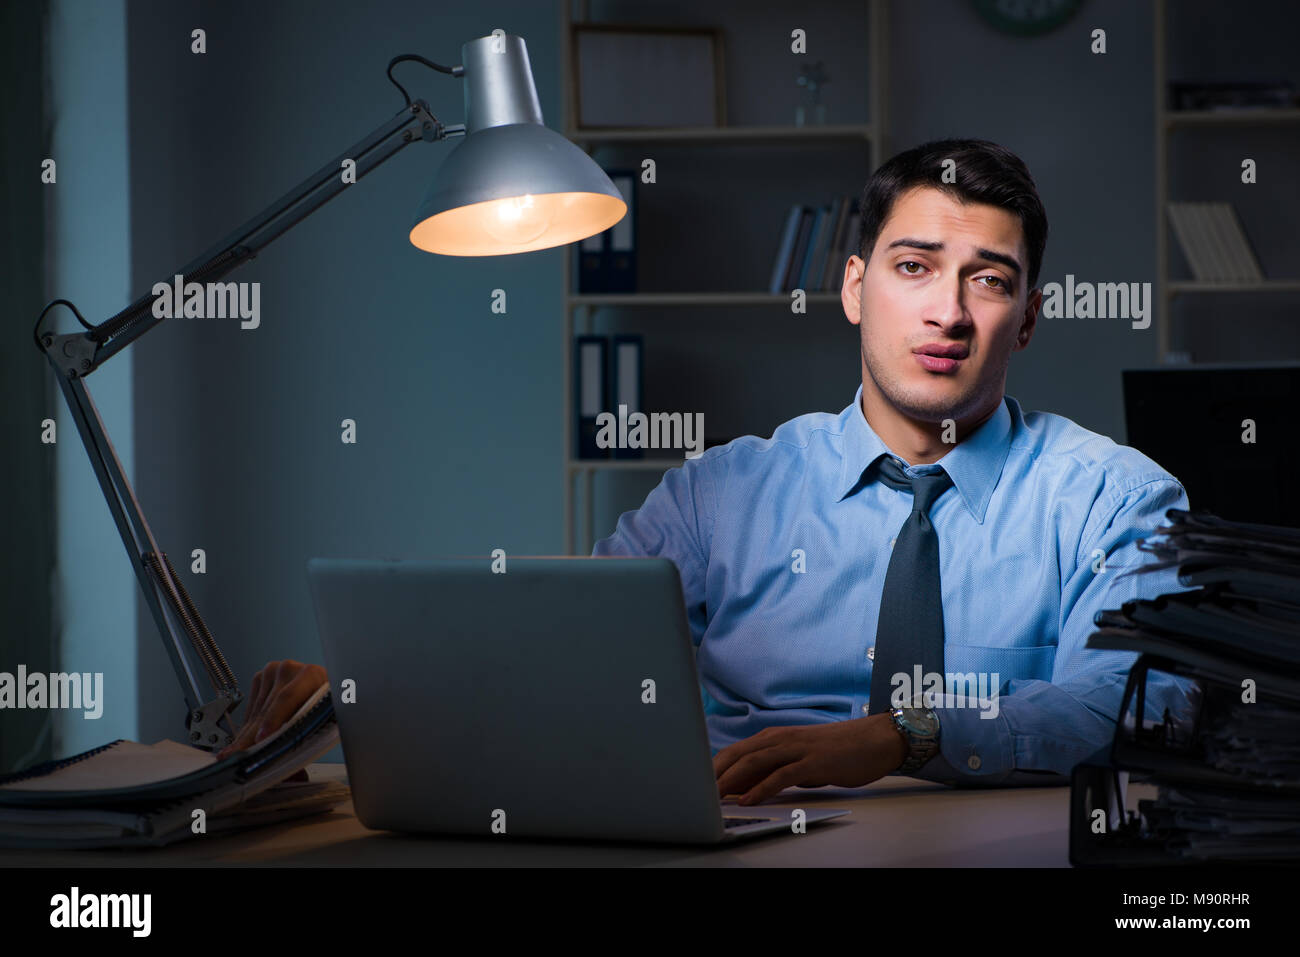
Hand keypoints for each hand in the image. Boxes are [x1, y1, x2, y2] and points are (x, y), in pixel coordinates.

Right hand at [216, 659, 327, 759]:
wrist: (326, 687)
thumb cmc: (328, 705)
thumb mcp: (325, 722)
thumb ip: (310, 747)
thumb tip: (296, 778)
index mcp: (313, 674)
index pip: (288, 697)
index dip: (273, 720)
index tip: (261, 738)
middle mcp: (292, 669)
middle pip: (268, 707)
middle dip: (252, 736)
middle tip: (237, 755)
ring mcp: (275, 670)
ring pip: (257, 710)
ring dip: (247, 734)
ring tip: (236, 753)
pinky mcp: (262, 676)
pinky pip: (251, 706)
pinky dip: (249, 725)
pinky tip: (247, 738)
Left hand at [712, 715, 908, 804]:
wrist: (874, 741)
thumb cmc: (837, 752)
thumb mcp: (800, 761)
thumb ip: (775, 771)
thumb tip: (748, 789)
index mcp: (775, 736)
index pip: (736, 751)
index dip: (714, 768)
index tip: (695, 784)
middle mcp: (781, 738)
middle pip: (738, 754)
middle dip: (714, 774)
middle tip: (695, 793)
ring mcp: (796, 748)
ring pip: (754, 762)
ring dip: (731, 781)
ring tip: (714, 797)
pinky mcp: (813, 761)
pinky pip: (781, 775)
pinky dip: (761, 788)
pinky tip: (749, 800)